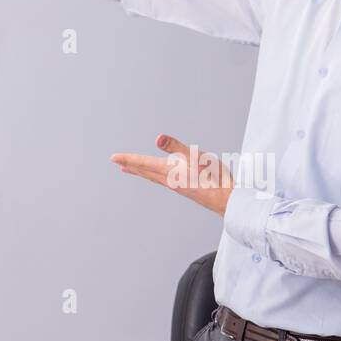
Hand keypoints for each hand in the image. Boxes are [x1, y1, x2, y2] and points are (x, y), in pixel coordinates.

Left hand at [111, 134, 233, 216]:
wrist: (226, 201)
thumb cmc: (214, 178)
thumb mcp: (196, 156)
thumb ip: (176, 146)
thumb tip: (158, 138)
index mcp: (169, 171)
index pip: (143, 163)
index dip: (128, 159)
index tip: (113, 158)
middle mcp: (170, 180)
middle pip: (145, 171)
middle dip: (130, 165)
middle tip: (116, 161)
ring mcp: (176, 185)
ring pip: (153, 177)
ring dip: (140, 171)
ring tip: (130, 169)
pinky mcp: (184, 187)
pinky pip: (162, 180)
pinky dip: (152, 175)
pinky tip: (159, 175)